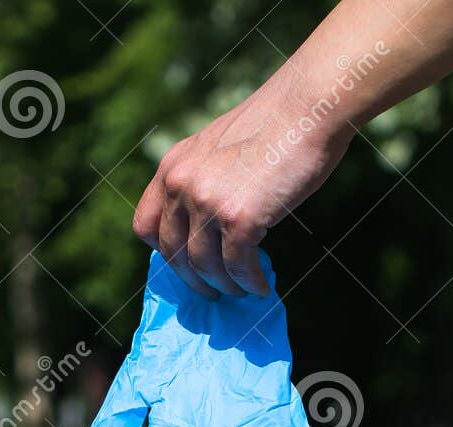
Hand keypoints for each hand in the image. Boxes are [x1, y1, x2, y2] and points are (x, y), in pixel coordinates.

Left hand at [132, 89, 352, 298]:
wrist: (307, 108)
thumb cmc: (274, 127)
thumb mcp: (217, 148)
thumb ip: (202, 181)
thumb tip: (208, 226)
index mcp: (172, 167)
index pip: (145, 225)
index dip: (163, 252)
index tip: (183, 264)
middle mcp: (181, 185)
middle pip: (173, 253)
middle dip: (193, 280)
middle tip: (212, 291)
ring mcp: (207, 202)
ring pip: (204, 266)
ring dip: (224, 285)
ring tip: (241, 291)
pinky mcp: (238, 218)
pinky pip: (237, 267)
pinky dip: (249, 283)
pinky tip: (260, 287)